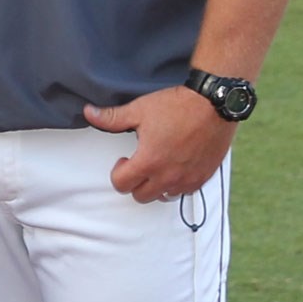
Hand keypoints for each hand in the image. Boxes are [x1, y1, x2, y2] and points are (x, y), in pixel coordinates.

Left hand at [85, 86, 238, 202]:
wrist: (213, 105)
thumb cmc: (176, 106)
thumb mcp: (139, 110)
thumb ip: (111, 117)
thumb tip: (88, 113)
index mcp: (149, 161)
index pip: (121, 185)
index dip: (118, 172)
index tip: (125, 158)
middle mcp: (168, 176)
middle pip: (141, 196)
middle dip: (135, 182)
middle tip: (140, 162)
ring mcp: (187, 179)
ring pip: (163, 196)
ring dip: (156, 185)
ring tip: (158, 164)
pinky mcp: (203, 177)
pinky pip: (184, 192)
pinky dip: (176, 184)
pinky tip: (176, 165)